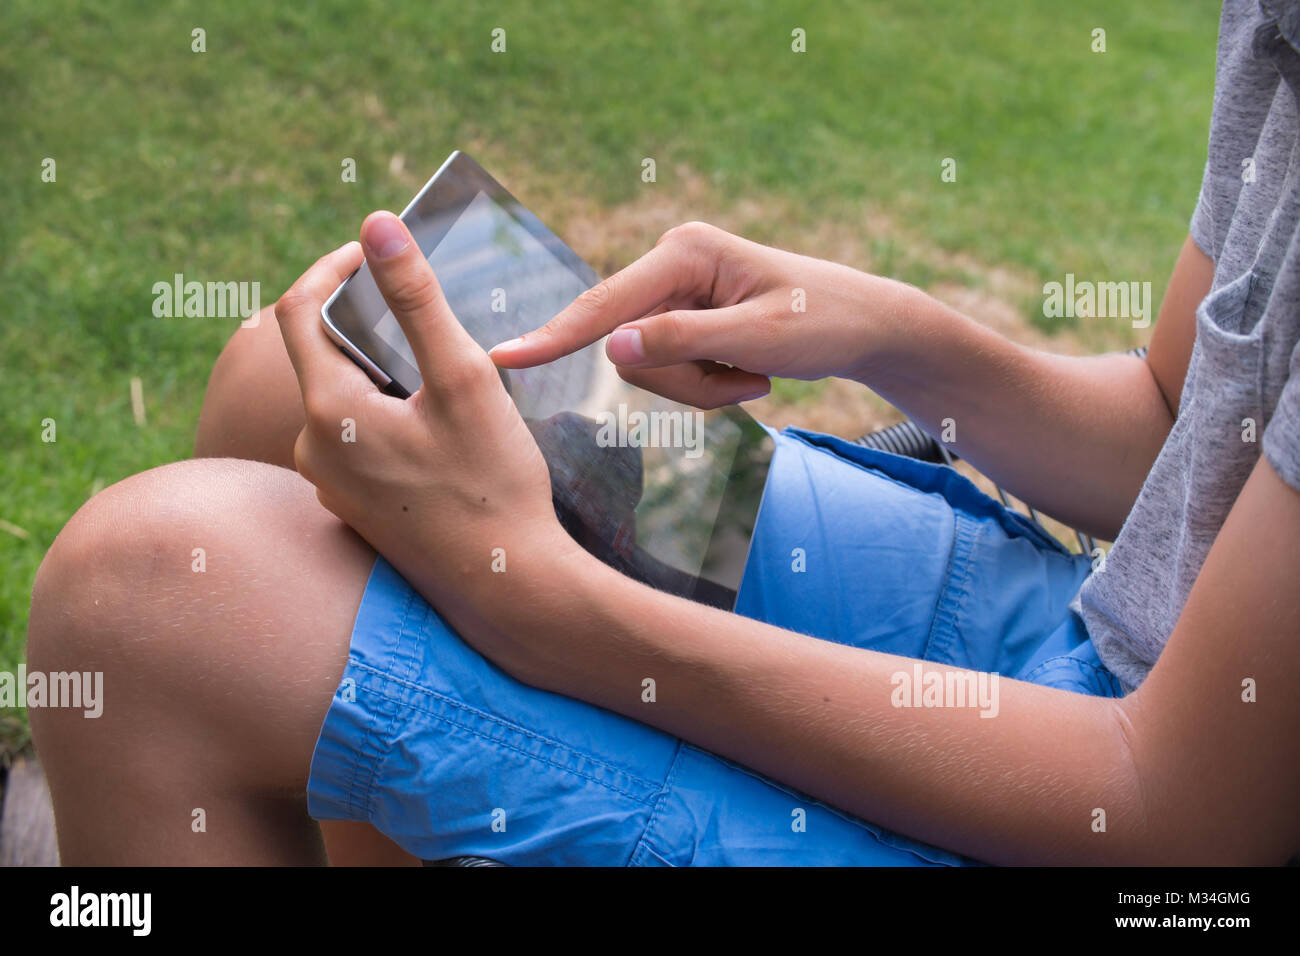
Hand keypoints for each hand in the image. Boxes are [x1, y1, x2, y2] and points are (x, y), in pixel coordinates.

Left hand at [274, 213, 585, 662]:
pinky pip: (355, 439)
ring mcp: (329, 484)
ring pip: (342, 400)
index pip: (298, 310)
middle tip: (422, 309)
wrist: (506, 586)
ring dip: (379, 372)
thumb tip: (377, 224)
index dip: (332, 268)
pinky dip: (385, 414)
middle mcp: (311, 449)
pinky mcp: (352, 507)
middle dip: (365, 322)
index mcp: (327, 411)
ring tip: (440, 371)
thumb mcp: (460, 379)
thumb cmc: (491, 484)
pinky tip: (439, 429)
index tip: (374, 250)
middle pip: (322, 356)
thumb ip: (415, 299)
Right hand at [488, 221, 917, 407]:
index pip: (606, 305)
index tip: (503, 358)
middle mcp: (670, 265)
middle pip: (630, 350)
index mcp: (684, 253)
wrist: (862, 326)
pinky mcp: (681, 318)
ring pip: (648, 369)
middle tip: (748, 378)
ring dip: (702, 388)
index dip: (555, 337)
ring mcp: (673, 294)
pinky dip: (709, 387)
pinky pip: (669, 373)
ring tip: (753, 372)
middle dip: (686, 382)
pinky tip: (747, 371)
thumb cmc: (821, 323)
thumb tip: (611, 349)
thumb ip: (683, 342)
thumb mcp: (758, 338)